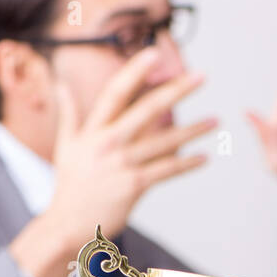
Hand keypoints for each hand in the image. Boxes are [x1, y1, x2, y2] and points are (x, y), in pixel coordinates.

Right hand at [10, 47, 215, 276]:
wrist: (68, 223)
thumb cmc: (70, 185)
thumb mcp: (66, 147)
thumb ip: (69, 114)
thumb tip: (61, 84)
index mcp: (92, 130)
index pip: (115, 92)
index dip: (134, 71)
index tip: (153, 53)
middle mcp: (107, 143)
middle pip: (147, 109)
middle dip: (176, 91)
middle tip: (201, 76)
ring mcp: (122, 164)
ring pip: (164, 141)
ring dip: (193, 130)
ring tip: (215, 121)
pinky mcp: (134, 186)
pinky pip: (167, 170)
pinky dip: (187, 164)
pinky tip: (204, 157)